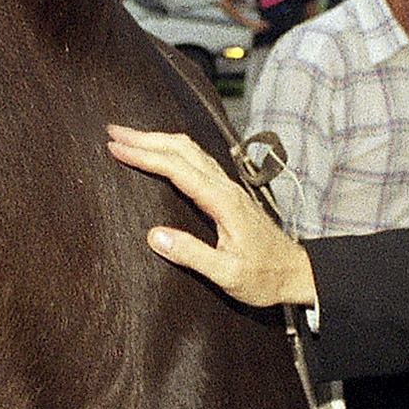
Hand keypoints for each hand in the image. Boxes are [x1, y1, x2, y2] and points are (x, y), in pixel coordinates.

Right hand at [104, 124, 318, 308]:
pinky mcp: (228, 194)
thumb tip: (154, 235)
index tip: (116, 148)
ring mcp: (228, 188)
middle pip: (182, 149)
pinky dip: (172, 151)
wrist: (295, 272)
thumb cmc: (265, 276)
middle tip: (113, 132)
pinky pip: (197, 161)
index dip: (145, 156)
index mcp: (223, 202)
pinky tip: (161, 154)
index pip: (177, 169)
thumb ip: (191, 254)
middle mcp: (226, 188)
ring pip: (190, 151)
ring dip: (158, 140)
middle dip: (145, 138)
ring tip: (129, 138)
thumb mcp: (228, 274)